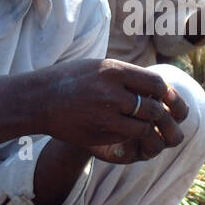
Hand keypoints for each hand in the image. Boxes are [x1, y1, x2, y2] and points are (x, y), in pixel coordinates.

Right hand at [40, 59, 187, 160]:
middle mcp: (112, 91)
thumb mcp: (98, 67)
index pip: (156, 83)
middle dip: (163, 116)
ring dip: (149, 130)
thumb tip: (158, 86)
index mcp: (114, 70)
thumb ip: (126, 75)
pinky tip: (129, 134)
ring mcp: (105, 114)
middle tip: (164, 120)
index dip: (166, 94)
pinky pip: (127, 137)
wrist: (39, 99)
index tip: (164, 99)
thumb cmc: (69, 80)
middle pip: (154, 108)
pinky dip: (132, 137)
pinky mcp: (99, 133)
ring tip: (148, 130)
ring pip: (144, 127)